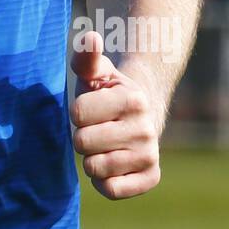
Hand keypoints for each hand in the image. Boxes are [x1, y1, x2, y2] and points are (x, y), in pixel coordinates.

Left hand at [69, 30, 160, 199]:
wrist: (137, 116)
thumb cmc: (106, 92)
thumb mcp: (96, 72)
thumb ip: (86, 56)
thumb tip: (90, 38)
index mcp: (133, 99)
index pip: (78, 113)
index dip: (77, 112)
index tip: (90, 108)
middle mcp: (146, 128)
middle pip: (82, 142)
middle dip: (81, 136)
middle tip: (96, 128)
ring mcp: (150, 154)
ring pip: (95, 168)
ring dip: (91, 158)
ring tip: (103, 145)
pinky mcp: (151, 177)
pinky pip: (113, 190)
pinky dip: (104, 182)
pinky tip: (111, 166)